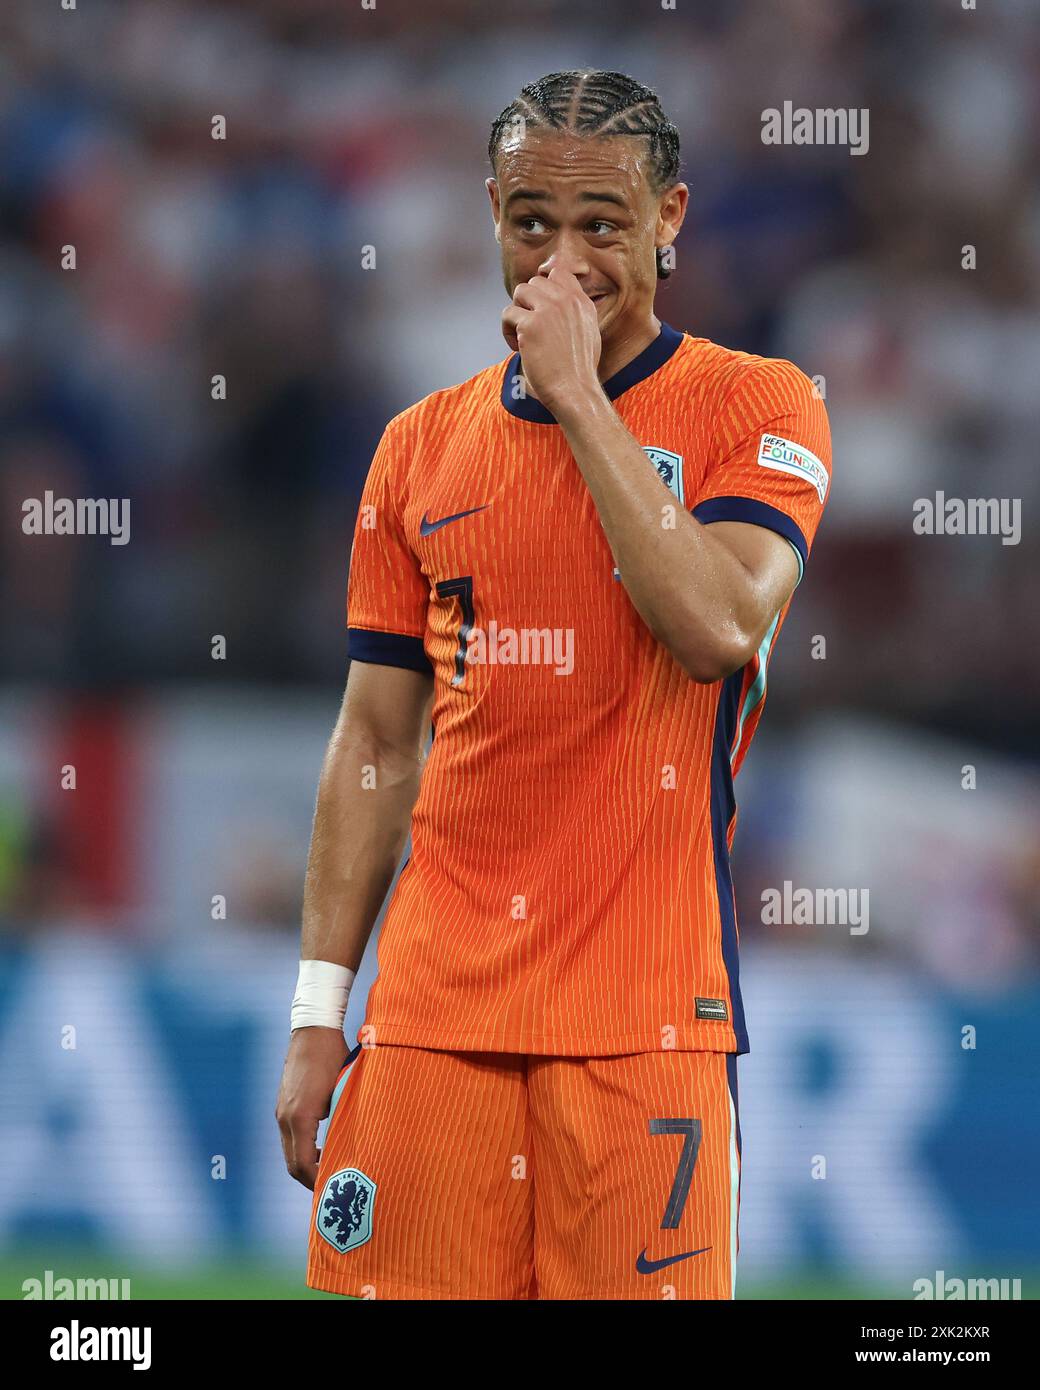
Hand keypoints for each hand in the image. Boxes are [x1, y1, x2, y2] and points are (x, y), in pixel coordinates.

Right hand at [275, 1027, 350, 1189]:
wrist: (313, 1030)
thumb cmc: (334, 1057)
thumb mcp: (344, 1090)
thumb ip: (344, 1120)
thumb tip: (354, 1149)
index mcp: (300, 1117)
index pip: (302, 1164)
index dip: (317, 1182)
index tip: (334, 1191)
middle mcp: (285, 1118)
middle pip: (291, 1164)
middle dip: (310, 1180)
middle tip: (332, 1188)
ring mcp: (281, 1112)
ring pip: (289, 1152)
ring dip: (306, 1165)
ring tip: (329, 1171)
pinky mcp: (283, 1106)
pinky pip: (289, 1138)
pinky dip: (302, 1150)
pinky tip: (321, 1149)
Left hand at [501, 268, 601, 414]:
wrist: (575, 391)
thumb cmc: (578, 371)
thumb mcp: (588, 333)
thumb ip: (575, 313)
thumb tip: (555, 301)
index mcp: (582, 302)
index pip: (559, 273)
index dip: (544, 286)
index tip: (538, 307)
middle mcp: (567, 300)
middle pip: (535, 282)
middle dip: (528, 304)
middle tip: (530, 329)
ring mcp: (549, 310)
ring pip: (520, 292)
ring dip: (516, 313)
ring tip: (522, 337)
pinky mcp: (531, 324)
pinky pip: (507, 314)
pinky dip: (507, 332)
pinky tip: (518, 348)